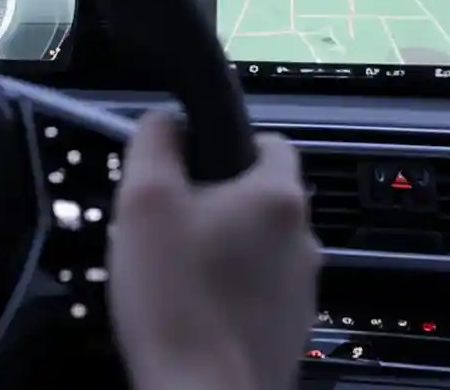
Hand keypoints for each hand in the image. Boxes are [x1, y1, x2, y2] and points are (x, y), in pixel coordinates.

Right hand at [107, 111, 320, 389]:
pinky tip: (195, 309)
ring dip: (225, 248)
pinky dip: (232, 291)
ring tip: (176, 272)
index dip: (224, 144)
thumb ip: (155, 143)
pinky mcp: (292, 329)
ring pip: (260, 246)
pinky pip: (260, 290)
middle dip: (217, 202)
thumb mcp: (144, 200)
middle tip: (167, 225)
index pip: (269, 140)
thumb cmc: (174, 296)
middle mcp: (305, 238)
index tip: (185, 169)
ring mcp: (305, 289)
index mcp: (278, 196)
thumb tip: (167, 120)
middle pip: (260, 197)